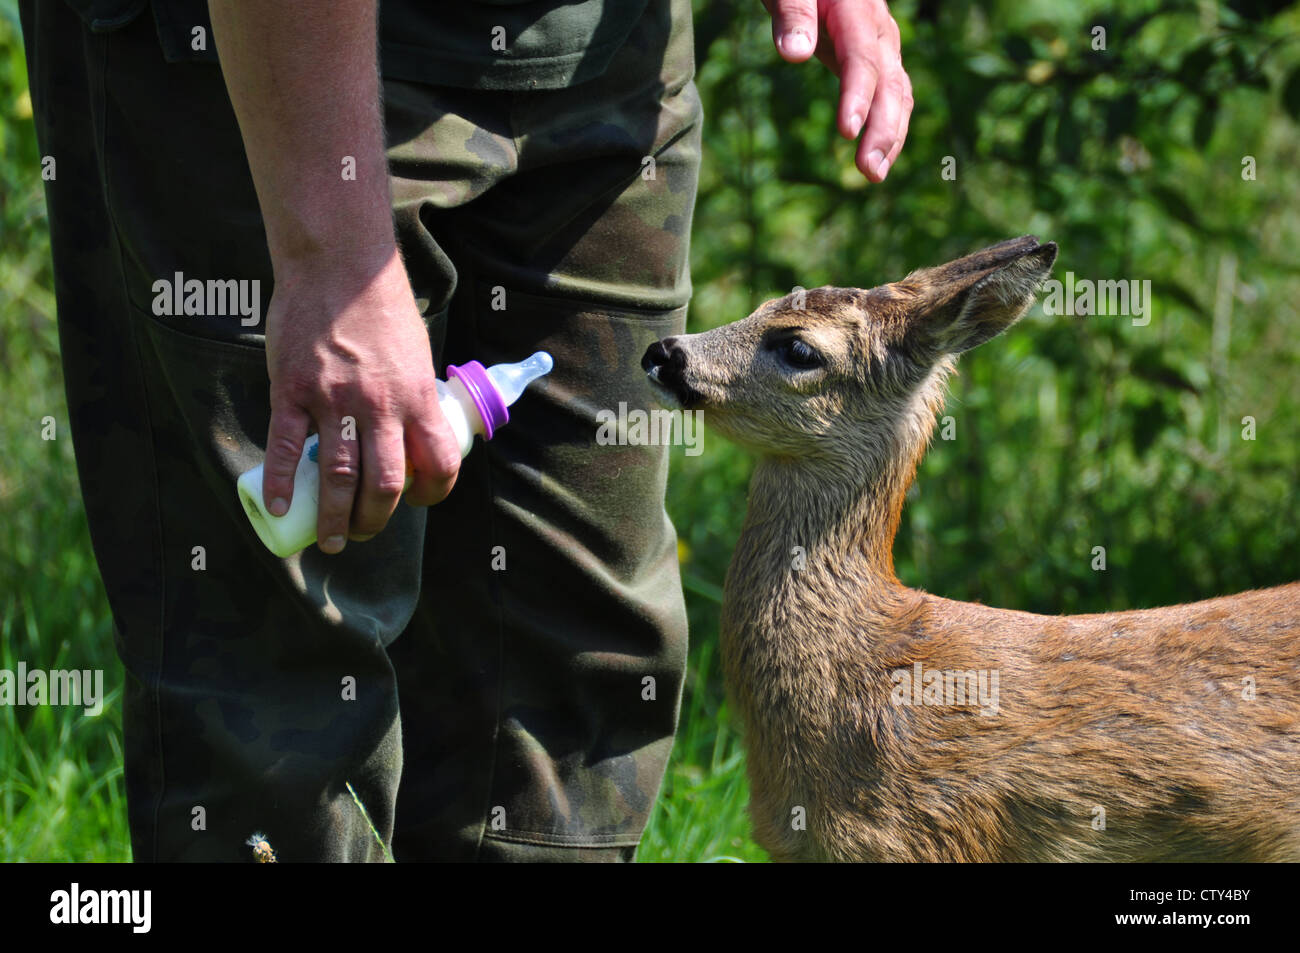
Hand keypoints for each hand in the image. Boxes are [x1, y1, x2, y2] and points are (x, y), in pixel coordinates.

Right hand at [261, 245, 460, 554]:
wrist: (339, 264)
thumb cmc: (381, 308)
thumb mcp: (415, 355)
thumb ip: (411, 396)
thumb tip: (408, 434)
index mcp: (418, 397)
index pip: (440, 463)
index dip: (435, 493)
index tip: (420, 502)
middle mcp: (380, 405)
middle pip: (385, 485)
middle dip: (376, 520)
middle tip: (363, 533)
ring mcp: (334, 400)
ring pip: (339, 476)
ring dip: (335, 519)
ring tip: (331, 541)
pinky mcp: (292, 390)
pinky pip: (287, 447)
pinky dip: (283, 484)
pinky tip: (280, 509)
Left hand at [763, 0, 912, 181]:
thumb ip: (792, 13)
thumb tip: (794, 53)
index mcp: (857, 9)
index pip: (860, 59)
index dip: (856, 96)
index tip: (847, 131)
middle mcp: (879, 30)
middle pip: (889, 83)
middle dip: (882, 129)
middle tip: (869, 171)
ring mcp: (882, 46)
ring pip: (897, 93)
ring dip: (890, 136)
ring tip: (874, 175)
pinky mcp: (876, 59)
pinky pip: (892, 95)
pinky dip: (889, 127)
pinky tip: (879, 157)